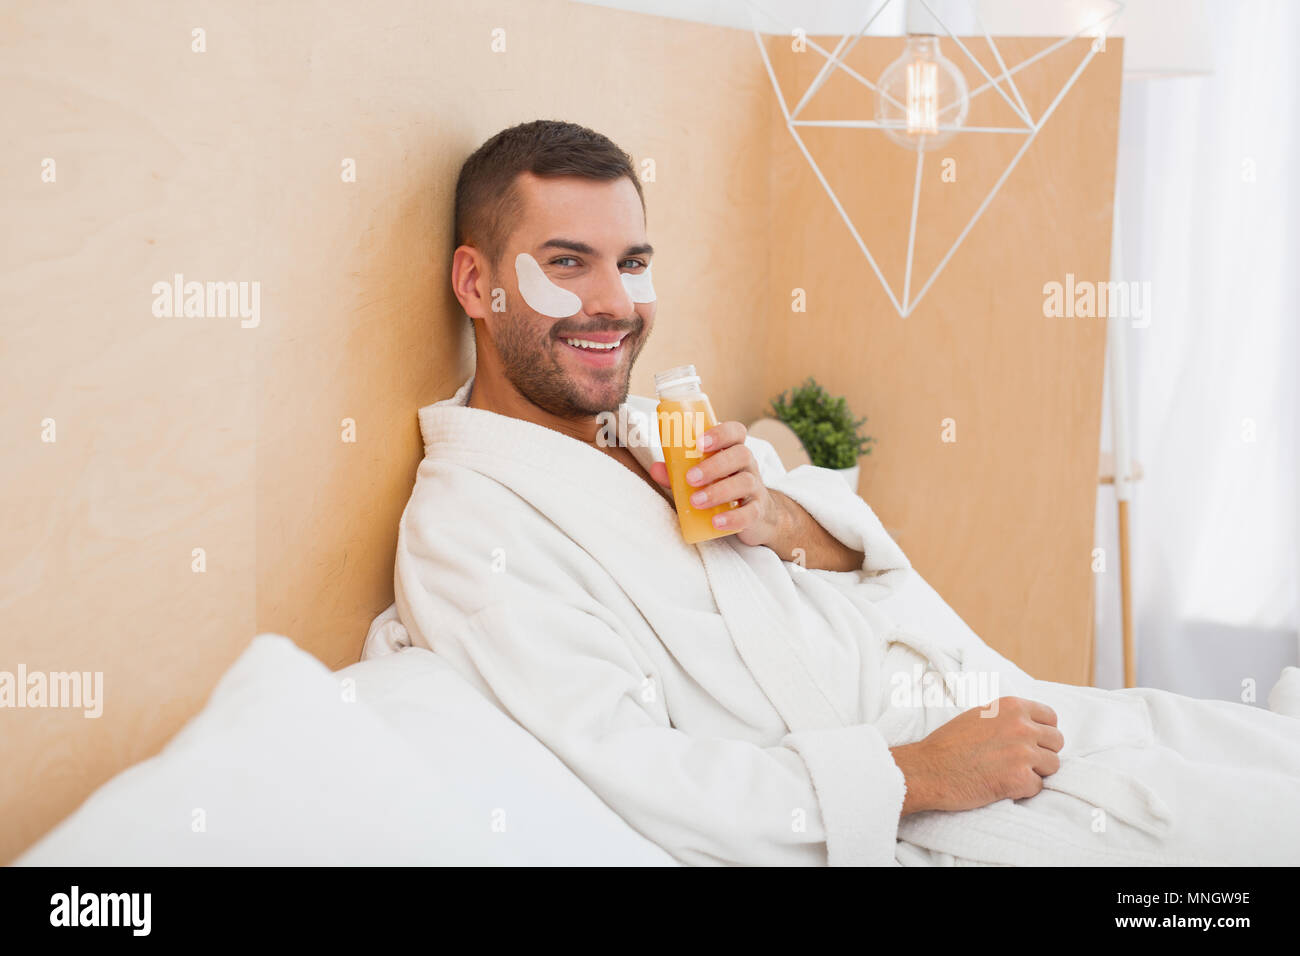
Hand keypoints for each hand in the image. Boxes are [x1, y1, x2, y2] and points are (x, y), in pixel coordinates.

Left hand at [648, 421, 787, 546]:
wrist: (754, 516)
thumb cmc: (721, 487)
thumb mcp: (700, 478)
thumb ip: (678, 473)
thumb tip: (655, 469)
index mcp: (733, 450)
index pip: (735, 432)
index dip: (720, 433)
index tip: (699, 443)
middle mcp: (748, 465)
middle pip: (740, 455)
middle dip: (714, 465)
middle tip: (690, 478)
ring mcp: (755, 488)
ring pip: (745, 483)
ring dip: (718, 491)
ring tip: (696, 501)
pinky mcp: (757, 511)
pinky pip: (750, 512)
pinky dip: (733, 518)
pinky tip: (716, 522)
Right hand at [888, 697, 1063, 816]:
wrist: (928, 770)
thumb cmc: (948, 744)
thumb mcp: (979, 715)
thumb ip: (1008, 717)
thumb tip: (1032, 726)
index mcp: (1012, 706)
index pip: (1051, 718)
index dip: (1043, 732)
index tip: (1032, 742)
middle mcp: (1021, 726)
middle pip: (1057, 742)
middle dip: (1042, 753)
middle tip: (1019, 762)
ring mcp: (1022, 752)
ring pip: (1053, 765)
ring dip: (1035, 772)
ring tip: (1009, 773)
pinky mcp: (1019, 779)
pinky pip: (1038, 787)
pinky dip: (1022, 791)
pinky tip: (1001, 786)